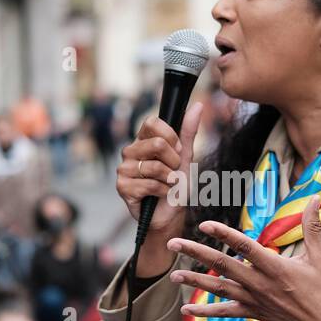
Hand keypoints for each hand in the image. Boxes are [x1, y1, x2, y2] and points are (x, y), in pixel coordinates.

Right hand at [116, 102, 204, 275]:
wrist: (170, 215)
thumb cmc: (176, 186)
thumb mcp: (186, 157)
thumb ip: (188, 132)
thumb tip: (198, 105)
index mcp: (143, 140)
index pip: (152, 122)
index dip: (170, 136)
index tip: (178, 150)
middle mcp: (130, 151)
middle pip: (156, 143)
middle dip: (174, 161)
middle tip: (174, 172)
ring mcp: (124, 169)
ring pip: (154, 166)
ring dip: (169, 179)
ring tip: (168, 185)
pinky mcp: (122, 187)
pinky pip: (149, 184)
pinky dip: (162, 191)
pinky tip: (159, 195)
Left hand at [167, 195, 320, 320]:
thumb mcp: (320, 256)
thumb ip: (312, 226)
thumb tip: (317, 197)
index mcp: (275, 268)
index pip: (244, 247)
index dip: (224, 234)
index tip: (205, 224)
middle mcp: (260, 284)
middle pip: (222, 265)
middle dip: (196, 253)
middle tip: (173, 243)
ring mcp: (255, 301)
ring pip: (219, 289)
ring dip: (194, 282)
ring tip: (172, 276)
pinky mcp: (254, 313)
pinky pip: (226, 313)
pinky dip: (205, 312)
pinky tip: (186, 310)